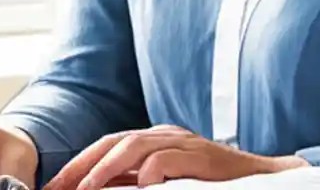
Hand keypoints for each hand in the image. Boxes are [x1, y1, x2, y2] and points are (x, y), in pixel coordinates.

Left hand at [45, 125, 307, 189]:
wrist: (265, 178)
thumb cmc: (213, 183)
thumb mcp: (168, 183)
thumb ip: (137, 184)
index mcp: (153, 140)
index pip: (106, 146)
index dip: (78, 164)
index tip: (54, 187)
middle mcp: (165, 135)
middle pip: (114, 141)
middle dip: (83, 164)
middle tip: (59, 186)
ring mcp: (185, 143)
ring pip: (137, 145)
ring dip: (107, 167)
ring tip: (87, 187)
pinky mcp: (205, 156)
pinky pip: (172, 158)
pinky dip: (152, 169)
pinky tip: (141, 183)